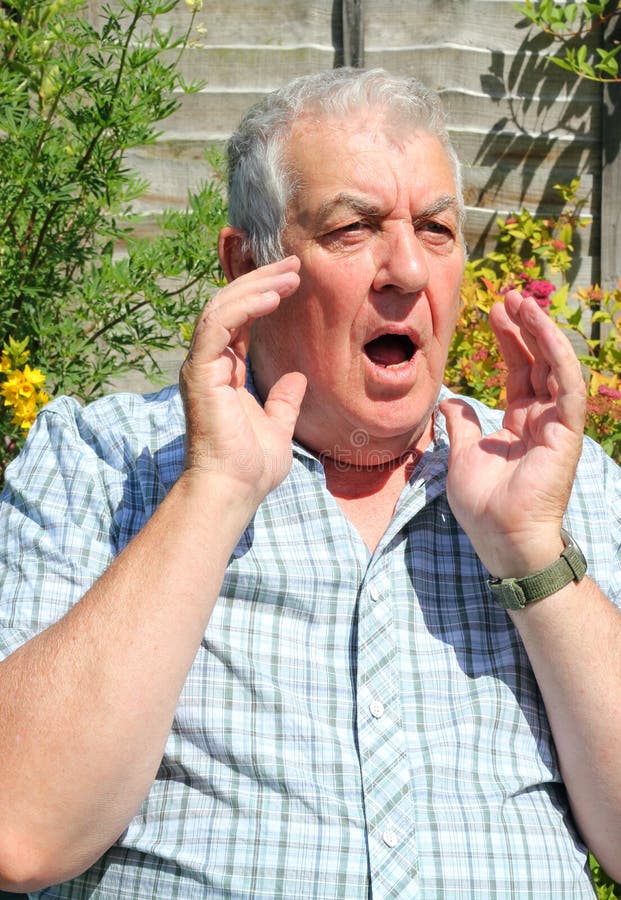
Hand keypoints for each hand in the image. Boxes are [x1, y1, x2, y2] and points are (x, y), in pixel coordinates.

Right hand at [179, 256, 306, 503]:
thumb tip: (298, 379)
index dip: (264, 295)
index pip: (240, 321)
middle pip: (231, 306)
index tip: (294, 279)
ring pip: (222, 307)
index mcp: (225, 373)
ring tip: (289, 273)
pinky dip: (244, 306)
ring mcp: (201, 366)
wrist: (233, 490)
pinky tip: (273, 297)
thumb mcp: (278, 427)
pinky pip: (218, 325)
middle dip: (262, 280)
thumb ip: (284, 402)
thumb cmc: (251, 467)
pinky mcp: (200, 372)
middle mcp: (209, 364)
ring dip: (256, 285)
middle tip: (294, 263)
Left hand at [441, 290, 585, 577]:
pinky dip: (557, 355)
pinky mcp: (566, 433)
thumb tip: (449, 401)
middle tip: (506, 297)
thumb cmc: (483, 504)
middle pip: (537, 362)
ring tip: (521, 301)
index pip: (519, 371)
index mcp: (520, 423)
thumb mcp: (463, 454)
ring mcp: (556, 425)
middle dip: (523, 327)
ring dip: (540, 331)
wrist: (499, 537)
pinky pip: (566, 386)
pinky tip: (541, 329)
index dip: (509, 340)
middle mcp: (542, 419)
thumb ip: (461, 424)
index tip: (492, 312)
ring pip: (555, 366)